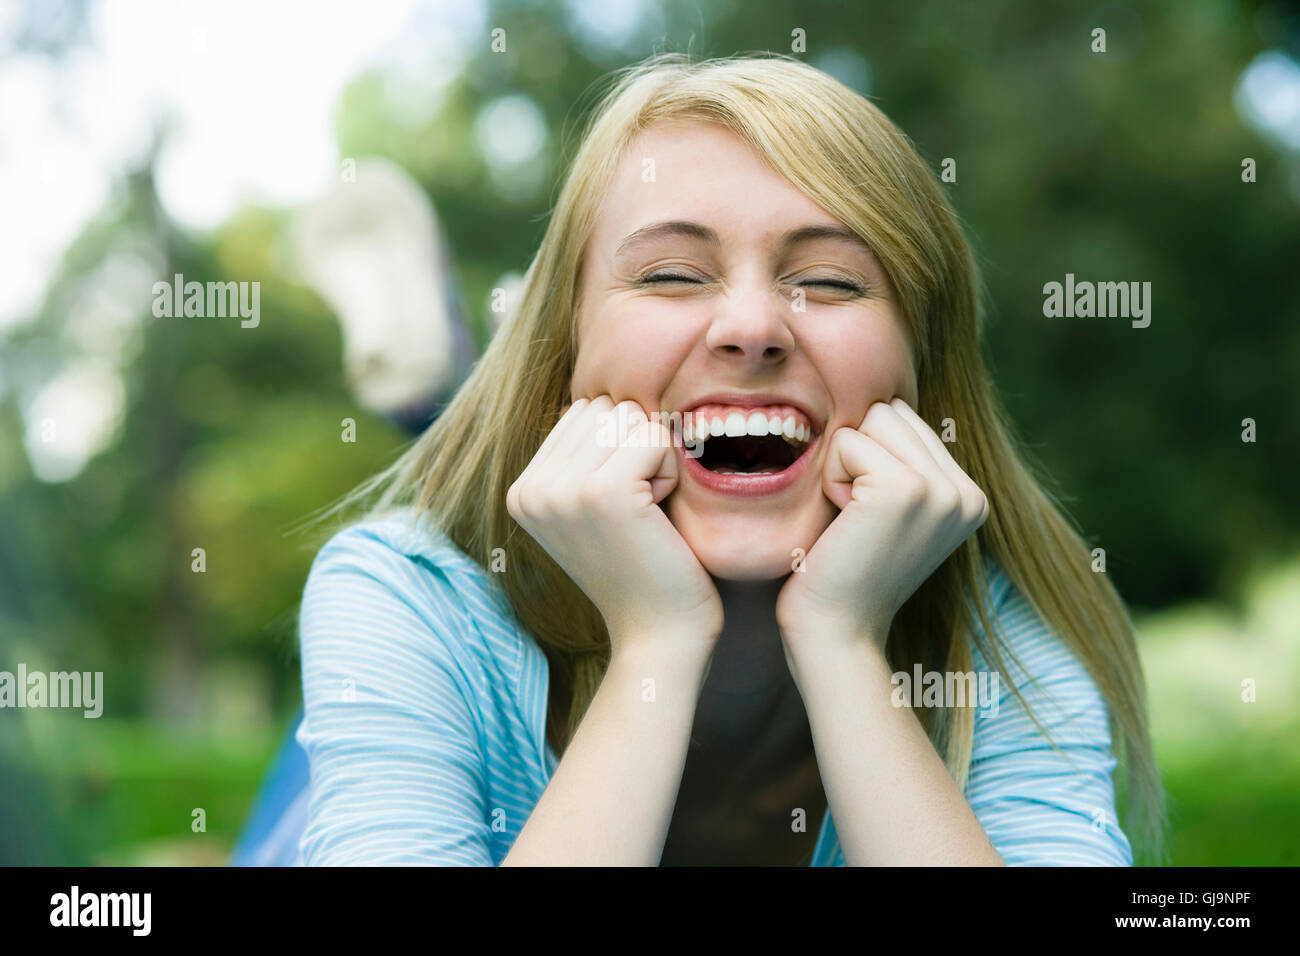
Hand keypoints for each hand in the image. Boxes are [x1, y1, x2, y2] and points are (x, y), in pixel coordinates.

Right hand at [507, 396, 723, 658]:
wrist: (659, 636)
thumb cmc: (646, 567)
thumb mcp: (598, 506)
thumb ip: (587, 455)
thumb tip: (604, 395)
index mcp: (522, 490)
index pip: (585, 412)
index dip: (622, 450)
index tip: (624, 508)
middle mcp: (529, 488)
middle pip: (606, 409)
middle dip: (638, 449)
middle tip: (639, 512)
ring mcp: (559, 490)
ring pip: (629, 418)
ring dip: (655, 460)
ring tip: (646, 515)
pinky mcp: (600, 492)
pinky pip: (654, 437)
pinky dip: (669, 472)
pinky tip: (657, 518)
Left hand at [776, 397, 988, 653]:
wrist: (836, 634)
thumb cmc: (842, 571)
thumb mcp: (887, 513)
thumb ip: (901, 462)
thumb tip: (886, 403)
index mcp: (969, 497)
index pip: (905, 419)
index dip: (867, 459)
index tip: (867, 517)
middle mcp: (967, 493)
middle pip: (890, 410)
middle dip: (857, 455)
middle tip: (856, 519)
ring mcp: (943, 490)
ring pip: (873, 418)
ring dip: (844, 465)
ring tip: (852, 520)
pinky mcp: (906, 489)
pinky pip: (848, 442)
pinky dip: (832, 478)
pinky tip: (844, 524)